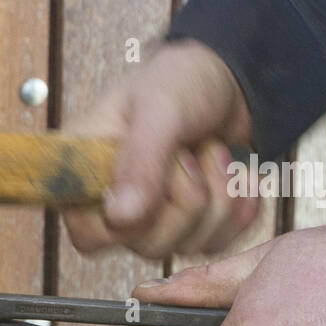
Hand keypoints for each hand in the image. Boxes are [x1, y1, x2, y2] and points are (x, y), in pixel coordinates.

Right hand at [63, 39, 258, 258]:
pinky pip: (216, 243)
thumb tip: (119, 218)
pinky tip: (238, 174)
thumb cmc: (183, 80)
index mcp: (86, 173)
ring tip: (214, 152)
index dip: (127, 221)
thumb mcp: (161, 108)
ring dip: (217, 198)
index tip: (157, 175)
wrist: (229, 77)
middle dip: (187, 197)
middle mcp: (112, 203)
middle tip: (193, 151)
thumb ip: (140, 161)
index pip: (88, 235)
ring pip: (185, 247)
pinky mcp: (191, 226)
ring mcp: (152, 219)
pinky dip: (239, 208)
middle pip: (145, 245)